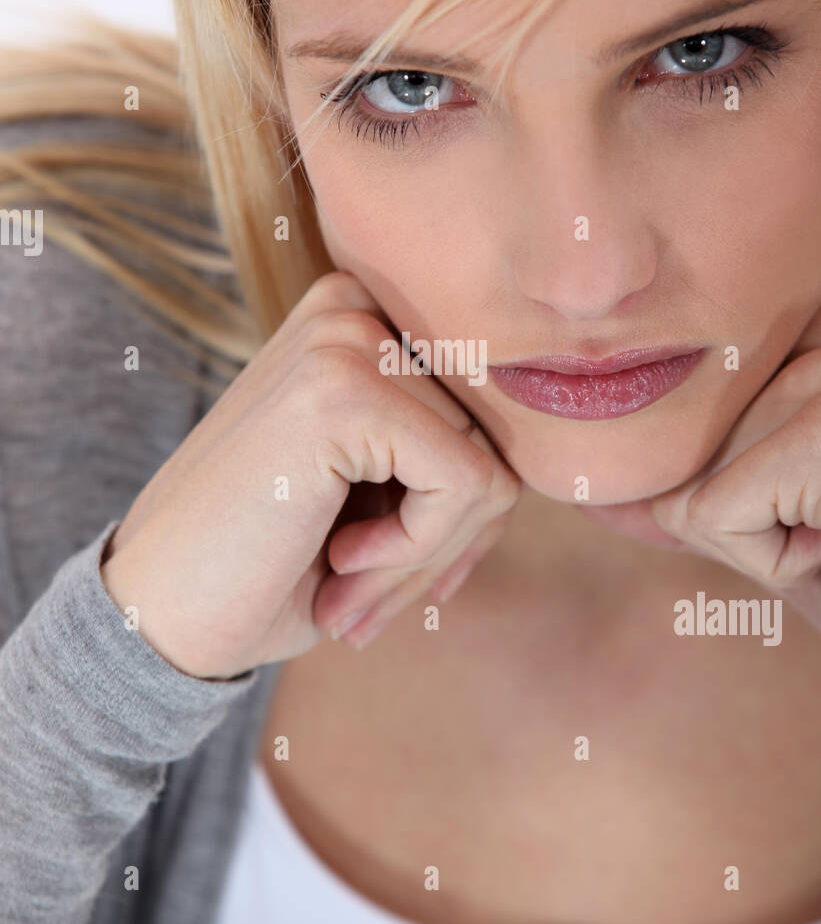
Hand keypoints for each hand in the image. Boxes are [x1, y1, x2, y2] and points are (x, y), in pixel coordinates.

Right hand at [100, 271, 521, 677]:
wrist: (152, 615)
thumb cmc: (264, 563)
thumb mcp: (371, 496)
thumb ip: (450, 457)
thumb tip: (564, 467)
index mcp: (360, 320)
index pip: (487, 412)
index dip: (465, 512)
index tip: (410, 573)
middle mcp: (354, 308)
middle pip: (499, 437)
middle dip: (451, 542)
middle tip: (369, 601)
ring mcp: (347, 339)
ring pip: (494, 466)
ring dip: (433, 556)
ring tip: (348, 591)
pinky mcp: (346, 388)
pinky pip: (469, 485)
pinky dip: (421, 552)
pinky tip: (339, 565)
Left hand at [645, 303, 820, 666]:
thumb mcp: (761, 525)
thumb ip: (682, 490)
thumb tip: (581, 488)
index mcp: (819, 338)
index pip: (686, 417)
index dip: (731, 495)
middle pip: (683, 448)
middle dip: (739, 517)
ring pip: (690, 483)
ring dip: (755, 539)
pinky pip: (707, 514)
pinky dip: (762, 558)